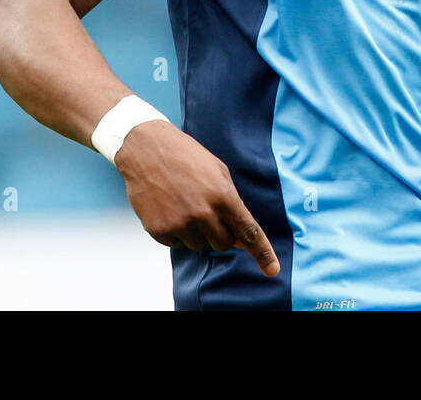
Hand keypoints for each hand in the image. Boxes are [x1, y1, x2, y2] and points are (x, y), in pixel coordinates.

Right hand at [115, 120, 279, 275]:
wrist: (148, 150)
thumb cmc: (187, 157)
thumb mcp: (219, 172)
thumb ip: (233, 204)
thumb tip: (242, 240)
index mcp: (223, 196)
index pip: (248, 231)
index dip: (262, 252)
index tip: (272, 269)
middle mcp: (203, 213)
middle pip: (223, 243)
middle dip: (220, 232)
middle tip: (207, 211)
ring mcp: (180, 223)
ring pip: (199, 245)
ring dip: (196, 232)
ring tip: (184, 204)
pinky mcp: (159, 230)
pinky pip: (176, 244)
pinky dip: (175, 231)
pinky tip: (169, 208)